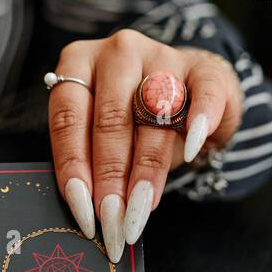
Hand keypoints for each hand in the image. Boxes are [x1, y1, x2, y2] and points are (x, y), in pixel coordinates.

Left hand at [47, 29, 242, 262]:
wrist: (190, 90)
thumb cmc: (134, 118)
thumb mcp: (103, 132)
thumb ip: (92, 159)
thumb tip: (86, 210)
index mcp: (78, 63)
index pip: (68, 118)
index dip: (74, 168)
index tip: (82, 210)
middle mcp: (118, 53)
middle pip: (110, 119)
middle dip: (110, 177)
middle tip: (112, 219)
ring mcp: (163, 55)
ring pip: (153, 113)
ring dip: (147, 167)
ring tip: (143, 207)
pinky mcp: (204, 66)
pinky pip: (203, 92)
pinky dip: (198, 121)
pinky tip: (191, 152)